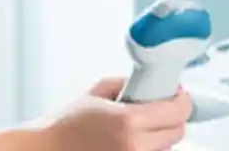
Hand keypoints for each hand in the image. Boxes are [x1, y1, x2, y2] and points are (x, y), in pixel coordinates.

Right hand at [37, 76, 192, 150]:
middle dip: (172, 117)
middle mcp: (135, 147)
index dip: (181, 100)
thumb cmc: (66, 124)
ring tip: (139, 126)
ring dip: (160, 135)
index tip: (177, 94)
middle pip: (177, 132)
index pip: (177, 111)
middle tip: (160, 108)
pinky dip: (147, 147)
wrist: (47, 150)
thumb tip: (154, 85)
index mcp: (128, 122)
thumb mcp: (99, 92)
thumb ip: (130, 85)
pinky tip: (130, 140)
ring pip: (166, 148)